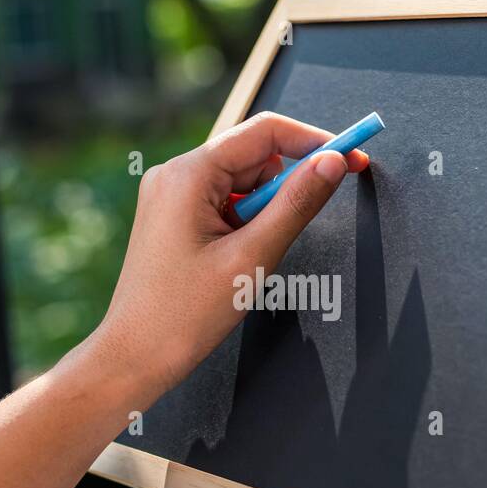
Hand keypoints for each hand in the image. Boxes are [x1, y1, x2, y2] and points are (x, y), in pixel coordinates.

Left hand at [88, 112, 368, 400]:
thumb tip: (333, 163)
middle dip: (282, 191)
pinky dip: (243, 224)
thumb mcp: (252, 257)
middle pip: (254, 158)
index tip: (351, 159)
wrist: (135, 355)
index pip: (266, 132)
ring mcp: (171, 194)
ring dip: (261, 214)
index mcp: (188, 174)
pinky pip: (224, 202)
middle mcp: (175, 174)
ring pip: (242, 184)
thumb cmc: (182, 315)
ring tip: (245, 259)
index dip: (315, 142)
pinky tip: (232, 260)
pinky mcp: (173, 215)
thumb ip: (297, 204)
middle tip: (279, 237)